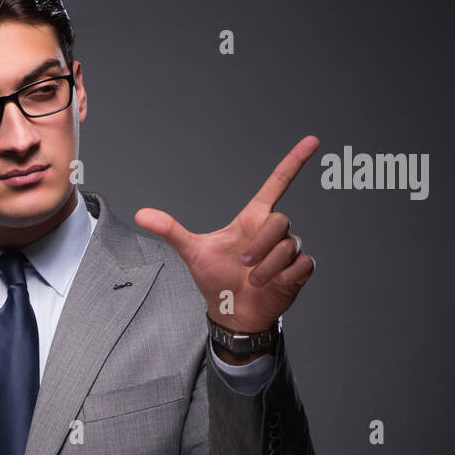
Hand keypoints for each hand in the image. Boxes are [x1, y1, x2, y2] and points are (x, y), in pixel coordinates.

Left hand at [133, 135, 318, 332]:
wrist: (233, 313)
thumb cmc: (216, 280)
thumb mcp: (193, 253)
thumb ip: (171, 230)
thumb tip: (142, 214)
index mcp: (252, 219)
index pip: (277, 184)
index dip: (293, 161)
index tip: (311, 141)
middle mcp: (272, 230)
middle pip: (280, 220)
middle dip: (260, 244)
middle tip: (243, 265)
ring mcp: (288, 249)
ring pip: (289, 245)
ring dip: (267, 267)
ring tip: (252, 281)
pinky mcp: (300, 269)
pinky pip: (301, 264)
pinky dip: (283, 276)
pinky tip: (271, 285)